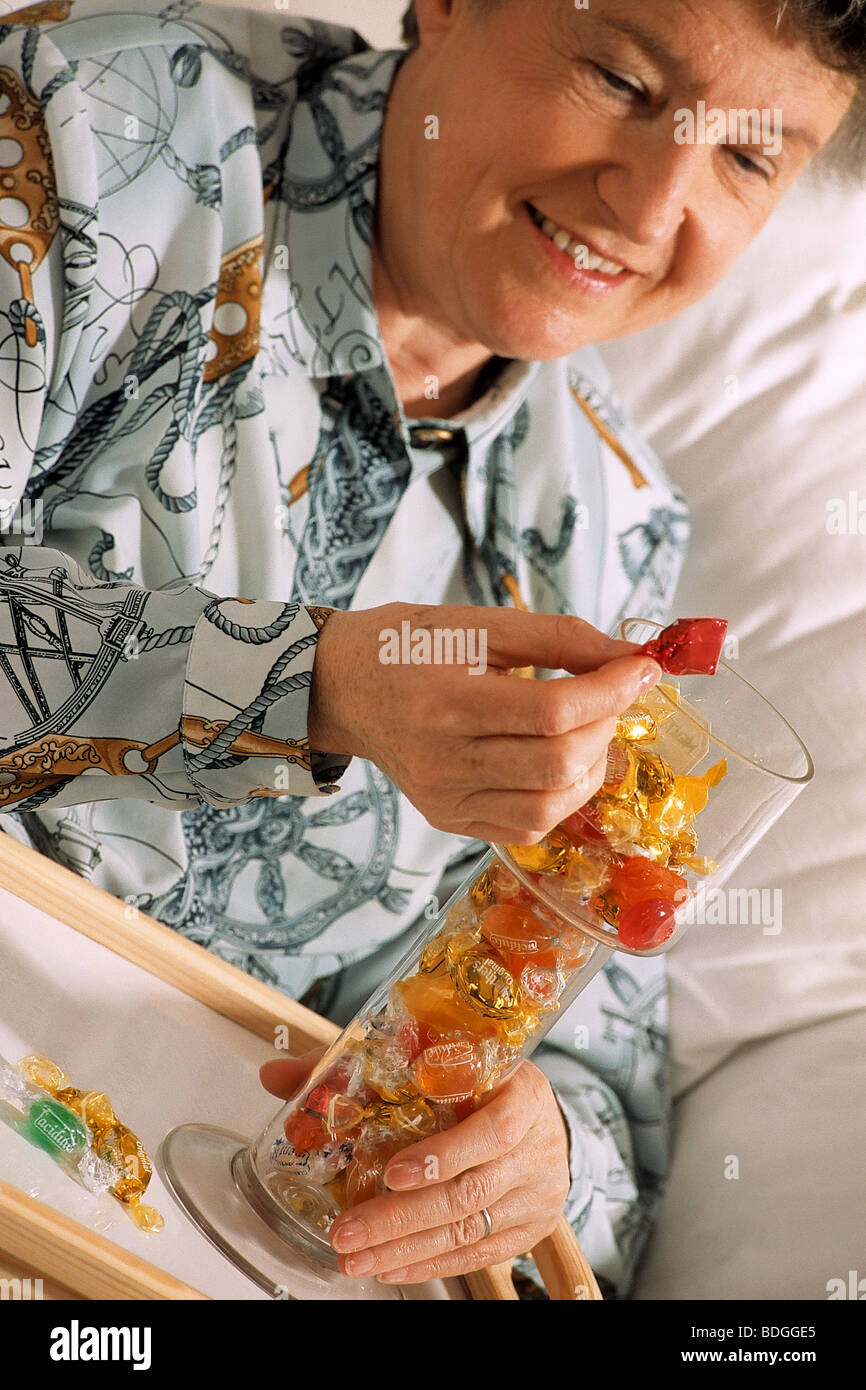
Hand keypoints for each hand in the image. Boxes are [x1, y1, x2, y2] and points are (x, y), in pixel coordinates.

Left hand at [260, 1052, 570, 1285]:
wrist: (540, 1112)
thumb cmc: (478, 1078)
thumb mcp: (432, 1057)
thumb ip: (354, 1066)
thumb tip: (276, 1075)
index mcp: (520, 1090)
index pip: (491, 1129)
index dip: (443, 1154)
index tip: (394, 1172)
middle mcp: (537, 1142)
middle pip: (469, 1190)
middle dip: (400, 1217)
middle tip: (348, 1231)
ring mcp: (536, 1190)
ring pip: (467, 1228)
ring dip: (405, 1248)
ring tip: (355, 1256)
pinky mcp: (528, 1226)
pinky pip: (477, 1253)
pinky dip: (429, 1262)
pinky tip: (391, 1267)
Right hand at [308, 603, 660, 843]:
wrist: (342, 689)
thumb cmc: (406, 646)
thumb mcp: (476, 622)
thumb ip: (556, 636)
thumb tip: (627, 655)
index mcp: (444, 699)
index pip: (552, 711)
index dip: (612, 691)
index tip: (641, 669)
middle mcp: (441, 759)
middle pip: (557, 762)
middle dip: (606, 725)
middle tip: (610, 694)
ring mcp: (444, 798)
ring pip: (549, 806)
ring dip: (591, 767)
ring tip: (587, 730)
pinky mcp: (448, 819)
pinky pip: (526, 828)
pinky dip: (560, 798)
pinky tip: (559, 763)